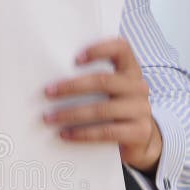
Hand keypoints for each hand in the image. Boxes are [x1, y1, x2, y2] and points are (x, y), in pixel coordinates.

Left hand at [43, 38, 161, 172]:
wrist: (140, 140)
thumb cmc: (114, 110)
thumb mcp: (108, 92)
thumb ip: (92, 81)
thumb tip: (52, 82)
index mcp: (130, 70)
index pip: (120, 48)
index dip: (99, 49)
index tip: (74, 59)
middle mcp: (138, 87)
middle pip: (104, 81)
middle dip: (72, 87)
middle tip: (48, 92)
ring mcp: (141, 110)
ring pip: (102, 110)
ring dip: (71, 114)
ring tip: (49, 118)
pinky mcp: (139, 132)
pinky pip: (106, 132)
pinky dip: (82, 134)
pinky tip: (65, 134)